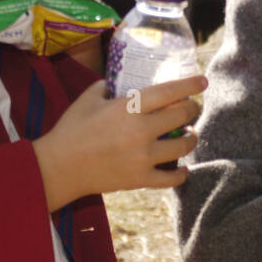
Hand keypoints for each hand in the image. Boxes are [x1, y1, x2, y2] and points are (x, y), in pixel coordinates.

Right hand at [32, 74, 206, 210]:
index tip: (202, 81)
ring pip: (183, 147)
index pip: (169, 92)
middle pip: (182, 117)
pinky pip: (171, 178)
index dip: (190, 85)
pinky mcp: (140, 179)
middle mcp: (141, 130)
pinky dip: (181, 174)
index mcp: (129, 107)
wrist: (58, 167)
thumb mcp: (88, 98)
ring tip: (190, 136)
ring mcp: (143, 157)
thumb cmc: (71, 129)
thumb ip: (106, 87)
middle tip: (192, 108)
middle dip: (192, 110)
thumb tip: (118, 82)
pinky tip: (183, 169)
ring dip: (191, 139)